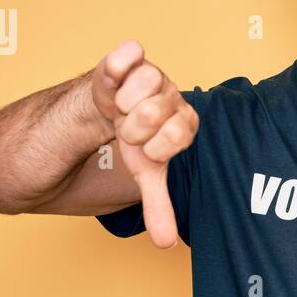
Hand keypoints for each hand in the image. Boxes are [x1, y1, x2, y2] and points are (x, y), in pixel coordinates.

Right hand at [91, 40, 198, 248]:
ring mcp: (152, 74)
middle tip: (129, 129)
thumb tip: (166, 244)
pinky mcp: (129, 58)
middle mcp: (174, 94)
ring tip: (120, 109)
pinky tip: (114, 80)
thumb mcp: (146, 172)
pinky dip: (118, 64)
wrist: (111, 111)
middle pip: (155, 112)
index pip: (181, 135)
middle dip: (134, 128)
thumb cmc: (137, 139)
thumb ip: (158, 203)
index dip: (156, 148)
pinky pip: (128, 52)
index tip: (147, 150)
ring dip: (123, 104)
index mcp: (186, 121)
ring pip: (146, 81)